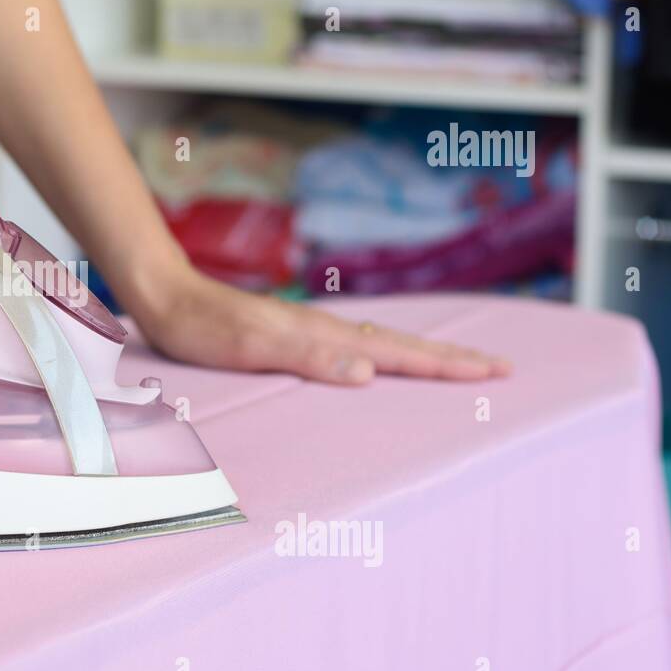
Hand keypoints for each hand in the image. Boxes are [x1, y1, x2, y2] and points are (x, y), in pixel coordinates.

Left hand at [134, 266, 510, 384]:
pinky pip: (357, 344)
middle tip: (501, 367)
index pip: (397, 353)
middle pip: (401, 344)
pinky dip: (387, 352)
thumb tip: (369, 372)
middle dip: (451, 358)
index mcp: (322, 335)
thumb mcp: (250, 348)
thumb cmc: (202, 328)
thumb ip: (307, 358)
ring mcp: (312, 330)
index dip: (444, 364)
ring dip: (424, 354)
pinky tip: (386, 359)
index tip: (492, 371)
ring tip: (461, 363)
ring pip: (382, 342)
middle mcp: (324, 330)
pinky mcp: (295, 334)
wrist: (169, 298)